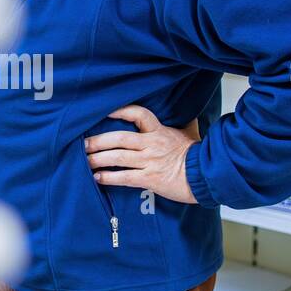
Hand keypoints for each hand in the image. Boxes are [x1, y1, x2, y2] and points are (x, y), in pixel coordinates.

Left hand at [84, 105, 199, 204]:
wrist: (207, 176)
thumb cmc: (197, 156)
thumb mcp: (189, 133)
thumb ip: (182, 124)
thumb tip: (188, 112)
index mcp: (160, 131)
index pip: (138, 114)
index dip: (121, 111)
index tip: (106, 111)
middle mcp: (152, 144)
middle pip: (119, 138)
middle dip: (99, 141)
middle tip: (83, 144)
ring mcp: (150, 162)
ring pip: (118, 157)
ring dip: (98, 159)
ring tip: (85, 161)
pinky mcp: (150, 179)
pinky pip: (125, 177)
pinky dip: (109, 177)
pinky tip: (98, 178)